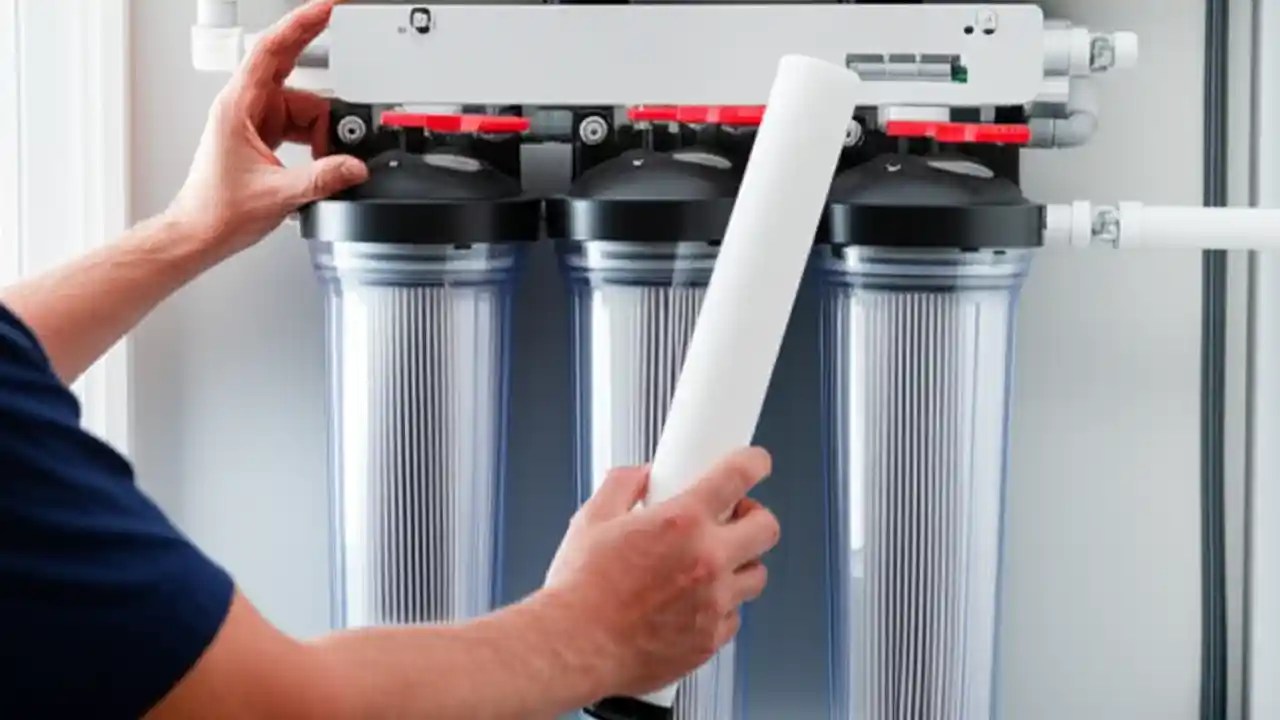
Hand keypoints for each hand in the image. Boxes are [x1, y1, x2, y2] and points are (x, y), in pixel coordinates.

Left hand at [166, 0, 367, 259]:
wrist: (200, 232)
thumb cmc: (217, 210)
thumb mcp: (278, 194)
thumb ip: (323, 179)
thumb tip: (355, 167)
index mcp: (239, 107)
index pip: (273, 51)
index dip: (301, 25)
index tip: (326, 9)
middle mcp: (246, 107)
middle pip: (295, 77)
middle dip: (325, 89)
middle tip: (349, 94)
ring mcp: (255, 121)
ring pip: (303, 108)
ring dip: (322, 132)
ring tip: (328, 161)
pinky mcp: (262, 137)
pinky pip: (299, 126)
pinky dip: (316, 142)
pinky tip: (321, 161)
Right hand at [543, 448, 781, 698]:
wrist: (572, 648)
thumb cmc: (579, 589)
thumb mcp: (593, 518)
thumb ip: (623, 485)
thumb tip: (641, 476)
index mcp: (682, 522)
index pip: (739, 476)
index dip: (754, 462)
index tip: (755, 462)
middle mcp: (707, 561)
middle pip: (767, 528)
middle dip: (755, 517)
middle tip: (734, 518)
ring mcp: (713, 603)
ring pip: (757, 575)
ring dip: (741, 563)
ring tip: (714, 563)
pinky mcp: (709, 640)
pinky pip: (734, 616)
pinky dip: (722, 605)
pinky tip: (696, 601)